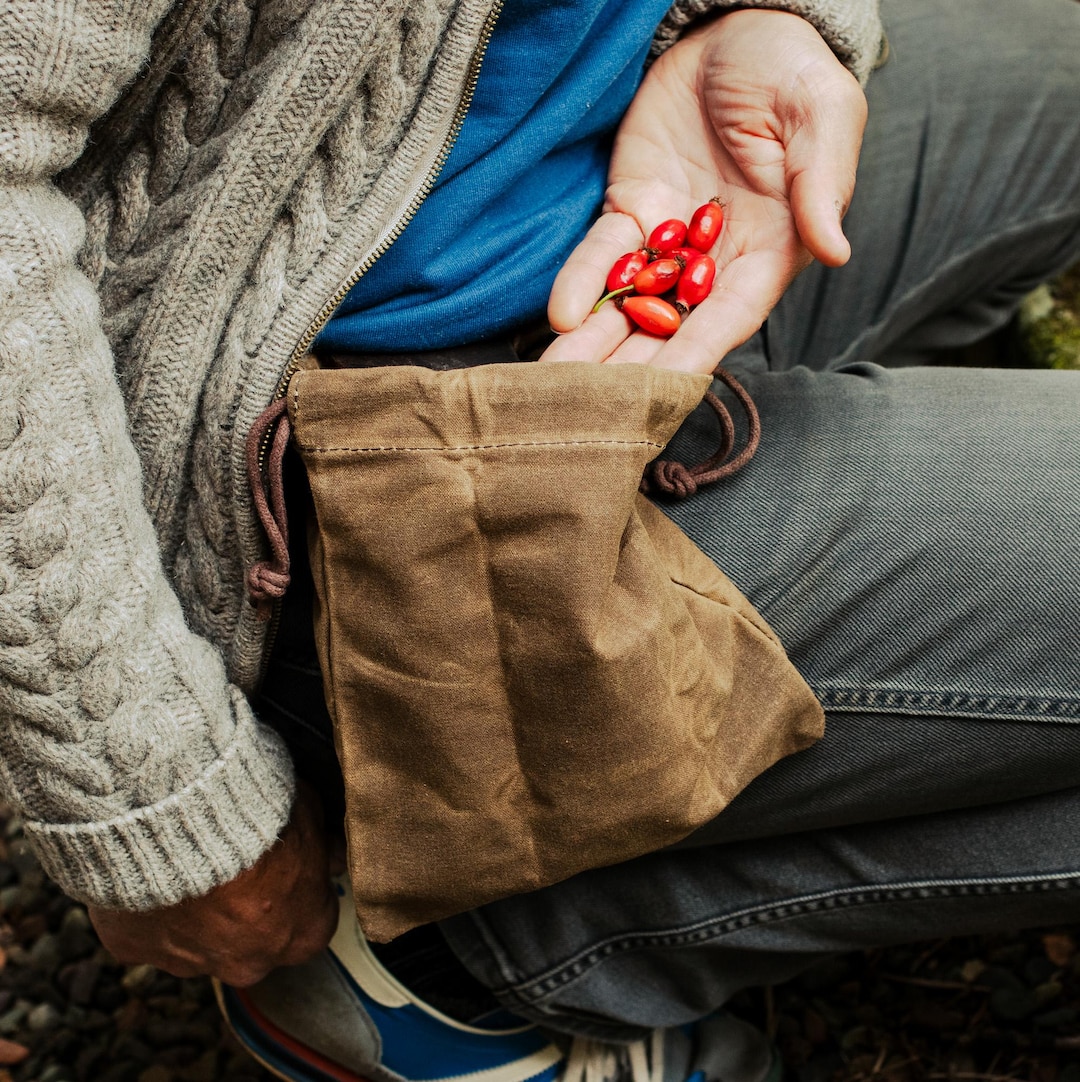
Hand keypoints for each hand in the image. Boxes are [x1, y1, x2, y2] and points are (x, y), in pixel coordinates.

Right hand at [89, 782, 343, 986]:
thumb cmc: (254, 815)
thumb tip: (334, 855)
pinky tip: (152, 865)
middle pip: (255, 941)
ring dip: (196, 908)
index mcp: (301, 935)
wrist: (177, 814)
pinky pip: (146, 930)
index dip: (299, 892)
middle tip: (235, 862)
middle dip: (246, 909)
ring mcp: (189, 961)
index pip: (311, 925)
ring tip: (190, 858)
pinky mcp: (136, 949)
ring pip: (198, 941)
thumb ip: (323, 845)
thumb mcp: (309, 816)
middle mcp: (248, 962)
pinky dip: (148, 904)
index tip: (288, 867)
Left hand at [542, 9, 866, 373]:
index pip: (731, 315)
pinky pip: (603, 253)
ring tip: (557, 383)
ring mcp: (671, 240)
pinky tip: (562, 314)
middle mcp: (718, 259)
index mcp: (771, 250)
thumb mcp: (820, 114)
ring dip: (594, 345)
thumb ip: (822, 183)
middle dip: (630, 368)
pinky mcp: (633, 210)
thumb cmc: (792, 70)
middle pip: (671, 326)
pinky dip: (582, 281)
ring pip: (630, 304)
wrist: (736, 27)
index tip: (662, 391)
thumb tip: (835, 250)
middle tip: (589, 408)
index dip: (696, 353)